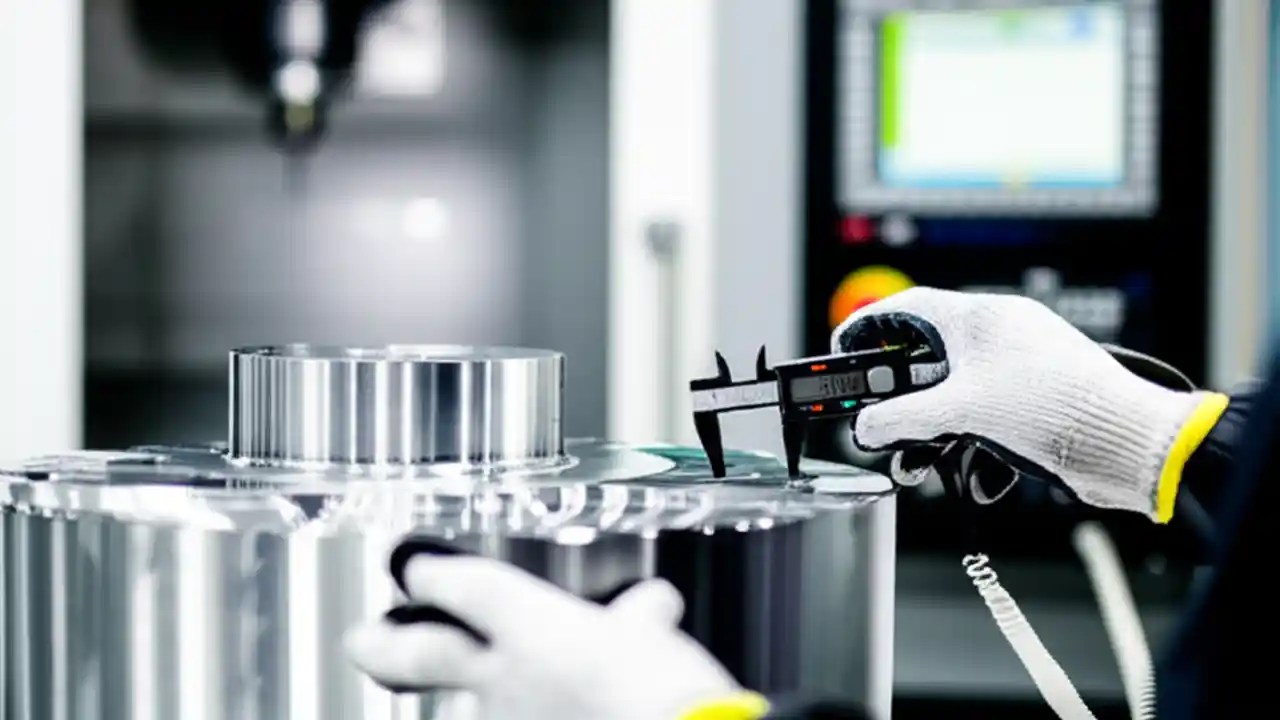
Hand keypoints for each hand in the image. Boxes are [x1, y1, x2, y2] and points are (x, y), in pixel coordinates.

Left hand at [344, 552, 764, 719]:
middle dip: (384, 644)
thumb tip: (650, 610)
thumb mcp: (658, 640)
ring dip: (481, 699)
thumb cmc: (661, 698)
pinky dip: (530, 717)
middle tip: (360, 638)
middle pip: (422, 652)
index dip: (433, 572)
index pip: (465, 587)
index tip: (415, 567)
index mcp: (535, 626)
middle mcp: (505, 677)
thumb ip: (643, 621)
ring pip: (469, 705)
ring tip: (477, 688)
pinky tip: (553, 716)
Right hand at [831, 287, 1227, 521]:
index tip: (843, 346)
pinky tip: (976, 466)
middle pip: (928, 356)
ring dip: (934, 426)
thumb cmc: (1060, 406)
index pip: (907, 307)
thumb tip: (866, 425)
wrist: (1128, 441)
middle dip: (901, 395)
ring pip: (955, 391)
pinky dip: (970, 439)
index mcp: (980, 318)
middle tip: (878, 418)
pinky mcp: (1035, 400)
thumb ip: (904, 418)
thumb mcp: (962, 411)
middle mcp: (999, 335)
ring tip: (923, 456)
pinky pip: (984, 414)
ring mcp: (1019, 367)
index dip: (869, 326)